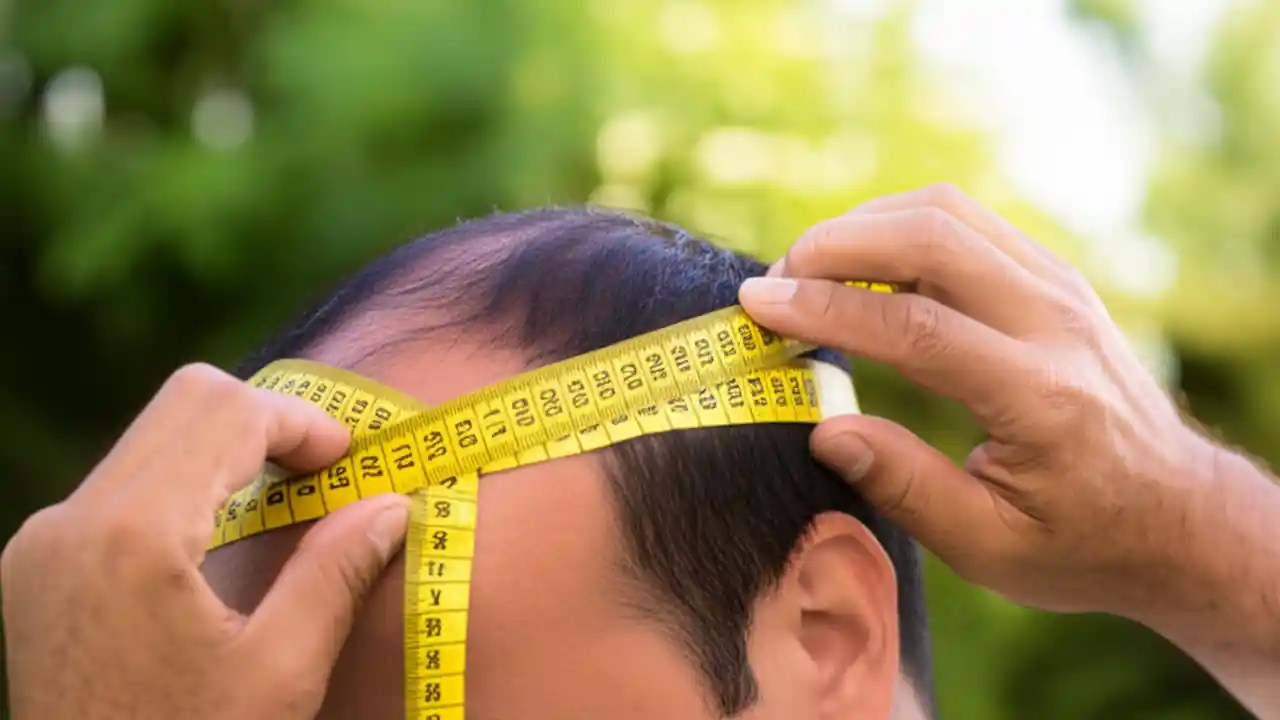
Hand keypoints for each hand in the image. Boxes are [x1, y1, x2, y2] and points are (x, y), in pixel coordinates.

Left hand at [2, 364, 409, 719]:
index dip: (302, 420)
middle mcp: (72, 522)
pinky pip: (119, 484)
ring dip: (226, 449)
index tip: (349, 461)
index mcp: (134, 537)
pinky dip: (184, 483)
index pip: (225, 411)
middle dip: (267, 420)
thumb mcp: (278, 675)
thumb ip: (336, 574)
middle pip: (185, 401)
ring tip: (286, 504)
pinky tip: (224, 536)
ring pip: (151, 436)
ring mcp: (44, 544)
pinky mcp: (36, 569)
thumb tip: (390, 506)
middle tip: (325, 472)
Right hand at [739, 184, 1220, 619]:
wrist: (1177, 514)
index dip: (825, 308)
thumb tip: (825, 429)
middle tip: (776, 281)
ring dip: (865, 225)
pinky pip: (966, 222)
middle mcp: (1056, 323)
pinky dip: (900, 229)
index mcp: (1040, 397)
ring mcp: (1061, 288)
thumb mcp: (989, 548)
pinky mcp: (1054, 278)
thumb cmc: (1081, 542)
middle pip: (932, 237)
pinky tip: (861, 269)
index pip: (916, 327)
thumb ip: (905, 487)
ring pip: (948, 211)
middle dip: (835, 244)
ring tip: (809, 271)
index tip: (758, 304)